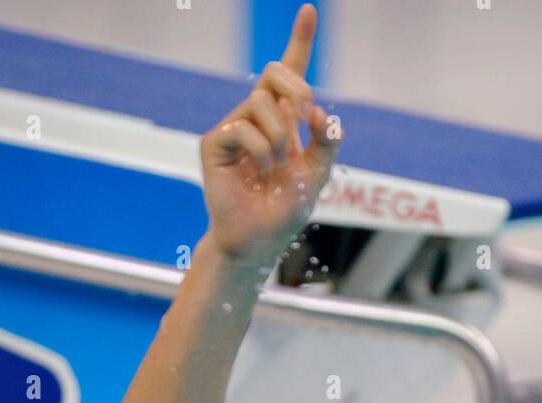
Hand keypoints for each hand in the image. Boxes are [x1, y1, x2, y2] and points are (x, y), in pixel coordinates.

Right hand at [199, 3, 341, 267]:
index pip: (290, 72)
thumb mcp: (317, 173)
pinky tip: (259, 172)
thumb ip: (326, 141)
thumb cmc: (284, 209)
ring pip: (260, 103)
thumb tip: (321, 112)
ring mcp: (234, 127)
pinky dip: (259, 151)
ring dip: (279, 137)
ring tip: (276, 167)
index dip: (300, 41)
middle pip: (274, 73)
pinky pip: (242, 127)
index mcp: (283, 120)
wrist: (259, 240)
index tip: (309, 10)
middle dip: (296, 89)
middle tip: (305, 119)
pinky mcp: (214, 142)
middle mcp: (257, 117)